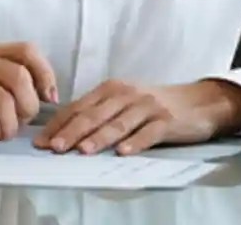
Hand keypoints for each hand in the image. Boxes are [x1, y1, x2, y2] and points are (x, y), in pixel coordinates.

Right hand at [0, 42, 58, 150]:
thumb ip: (11, 86)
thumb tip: (47, 96)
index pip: (27, 50)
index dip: (45, 73)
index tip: (48, 98)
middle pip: (19, 76)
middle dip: (28, 106)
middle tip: (20, 123)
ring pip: (4, 100)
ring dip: (9, 126)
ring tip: (1, 135)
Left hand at [35, 79, 240, 155]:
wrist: (199, 102)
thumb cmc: (155, 105)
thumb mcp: (125, 102)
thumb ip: (99, 113)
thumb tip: (64, 133)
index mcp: (113, 89)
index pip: (79, 107)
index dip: (59, 124)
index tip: (41, 141)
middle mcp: (128, 94)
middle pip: (95, 115)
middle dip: (72, 132)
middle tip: (54, 147)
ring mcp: (148, 107)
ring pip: (118, 123)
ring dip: (99, 138)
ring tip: (82, 151)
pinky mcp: (167, 120)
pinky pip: (148, 133)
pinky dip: (135, 143)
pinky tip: (123, 152)